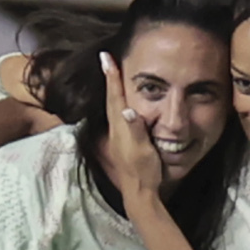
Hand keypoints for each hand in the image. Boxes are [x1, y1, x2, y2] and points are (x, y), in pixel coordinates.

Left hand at [97, 52, 162, 206]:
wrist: (139, 191)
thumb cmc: (143, 171)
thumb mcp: (142, 150)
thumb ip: (136, 130)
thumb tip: (129, 110)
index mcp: (121, 127)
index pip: (116, 97)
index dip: (112, 77)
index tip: (106, 58)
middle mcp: (116, 129)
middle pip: (111, 98)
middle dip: (110, 77)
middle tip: (106, 58)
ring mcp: (118, 135)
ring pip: (113, 105)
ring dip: (112, 88)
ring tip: (112, 73)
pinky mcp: (122, 140)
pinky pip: (117, 114)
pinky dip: (118, 102)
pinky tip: (121, 101)